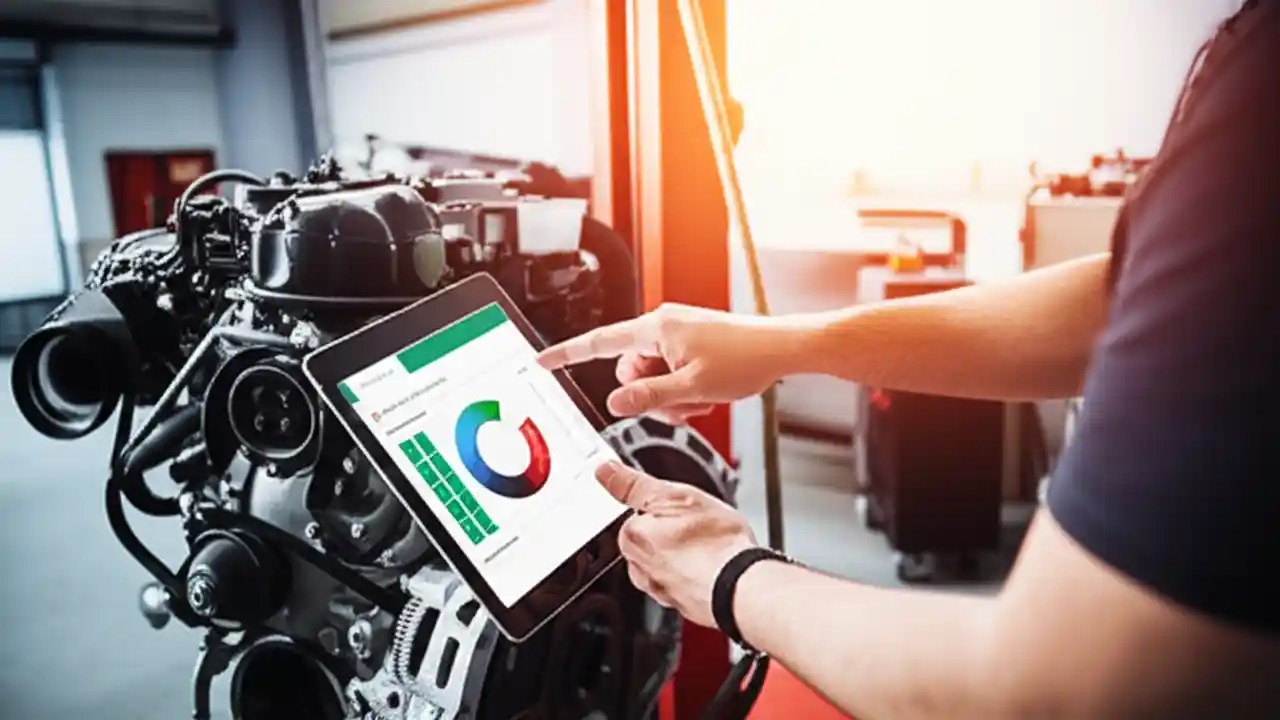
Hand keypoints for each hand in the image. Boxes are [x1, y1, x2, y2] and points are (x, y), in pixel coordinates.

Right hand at [538, 303, 792, 423]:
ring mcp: (677, 335)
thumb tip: (614, 403)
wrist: (782, 349)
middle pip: (630, 372)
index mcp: (656, 328)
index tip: (542, 360)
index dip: (567, 354)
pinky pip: (671, 374)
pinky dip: (684, 391)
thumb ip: (648, 398)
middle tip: (683, 402)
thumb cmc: (745, 360)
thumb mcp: (691, 389)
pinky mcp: (690, 344)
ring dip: (671, 397)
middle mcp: (663, 326)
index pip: (599, 342)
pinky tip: (707, 394)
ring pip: (652, 378)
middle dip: (651, 395)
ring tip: (702, 398)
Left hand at [597, 460, 757, 626]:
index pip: (636, 516)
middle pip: (651, 540)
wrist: (743, 588)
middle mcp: (641, 569)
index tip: (680, 508)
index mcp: (633, 538)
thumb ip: (635, 484)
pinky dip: (699, 573)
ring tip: (710, 545)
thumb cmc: (716, 545)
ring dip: (687, 553)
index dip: (663, 507)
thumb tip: (605, 471)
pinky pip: (688, 582)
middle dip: (672, 531)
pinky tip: (716, 565)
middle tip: (698, 524)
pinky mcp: (684, 605)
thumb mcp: (676, 496)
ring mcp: (663, 590)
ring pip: (670, 562)